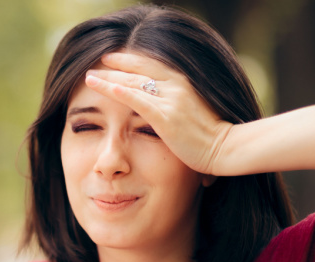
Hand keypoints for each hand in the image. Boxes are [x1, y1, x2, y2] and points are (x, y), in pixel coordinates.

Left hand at [85, 52, 232, 174]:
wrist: (225, 148)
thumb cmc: (211, 136)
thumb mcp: (194, 111)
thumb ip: (178, 104)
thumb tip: (165, 107)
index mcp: (183, 82)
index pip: (150, 66)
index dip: (130, 61)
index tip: (112, 59)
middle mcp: (176, 85)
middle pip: (138, 70)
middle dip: (115, 66)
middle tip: (96, 65)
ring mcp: (170, 100)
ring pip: (133, 83)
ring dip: (108, 79)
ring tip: (89, 77)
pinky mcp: (165, 116)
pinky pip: (137, 100)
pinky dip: (119, 92)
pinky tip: (104, 88)